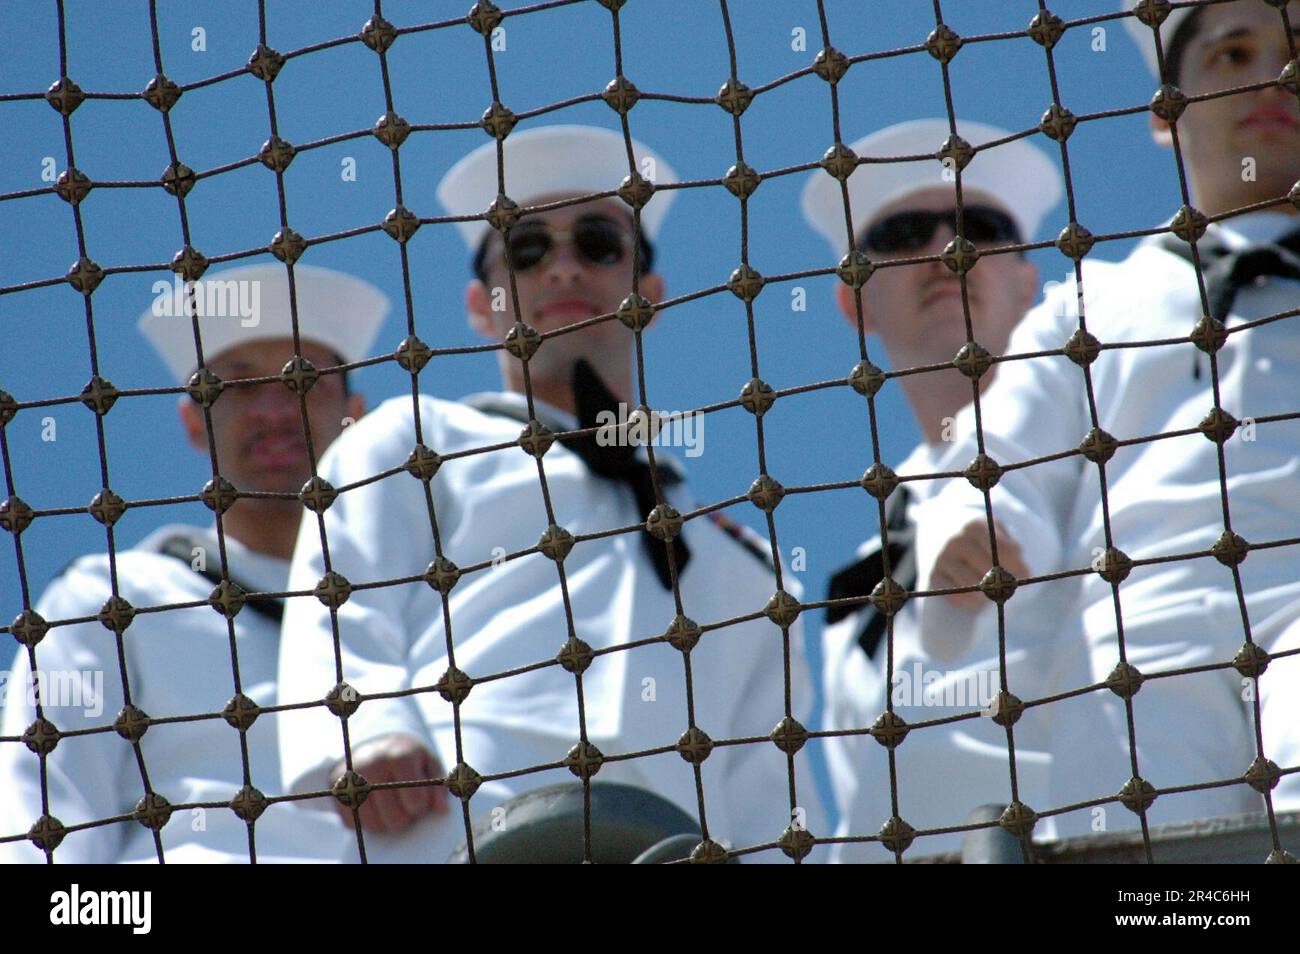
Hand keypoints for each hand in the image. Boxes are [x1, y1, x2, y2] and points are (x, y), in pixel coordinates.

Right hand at [329, 734, 447, 832]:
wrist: (375, 744)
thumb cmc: (408, 758)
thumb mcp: (429, 764)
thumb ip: (438, 786)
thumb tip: (442, 809)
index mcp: (400, 755)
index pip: (415, 802)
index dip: (420, 807)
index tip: (419, 799)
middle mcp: (373, 763)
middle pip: (395, 818)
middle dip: (404, 817)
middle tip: (403, 803)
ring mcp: (352, 777)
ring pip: (374, 825)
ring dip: (386, 823)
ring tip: (390, 806)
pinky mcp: (336, 789)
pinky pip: (354, 824)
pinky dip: (366, 822)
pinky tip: (373, 806)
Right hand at [930, 519, 1029, 612]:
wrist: (939, 529)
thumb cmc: (976, 534)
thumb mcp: (994, 530)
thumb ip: (1010, 547)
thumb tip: (1022, 572)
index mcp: (974, 526)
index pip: (1002, 552)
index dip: (1018, 567)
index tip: (1025, 574)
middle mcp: (956, 541)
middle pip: (990, 571)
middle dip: (1004, 582)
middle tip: (1010, 586)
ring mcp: (942, 559)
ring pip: (974, 585)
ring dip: (988, 592)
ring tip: (994, 590)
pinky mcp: (933, 575)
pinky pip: (957, 596)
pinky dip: (972, 601)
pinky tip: (978, 597)